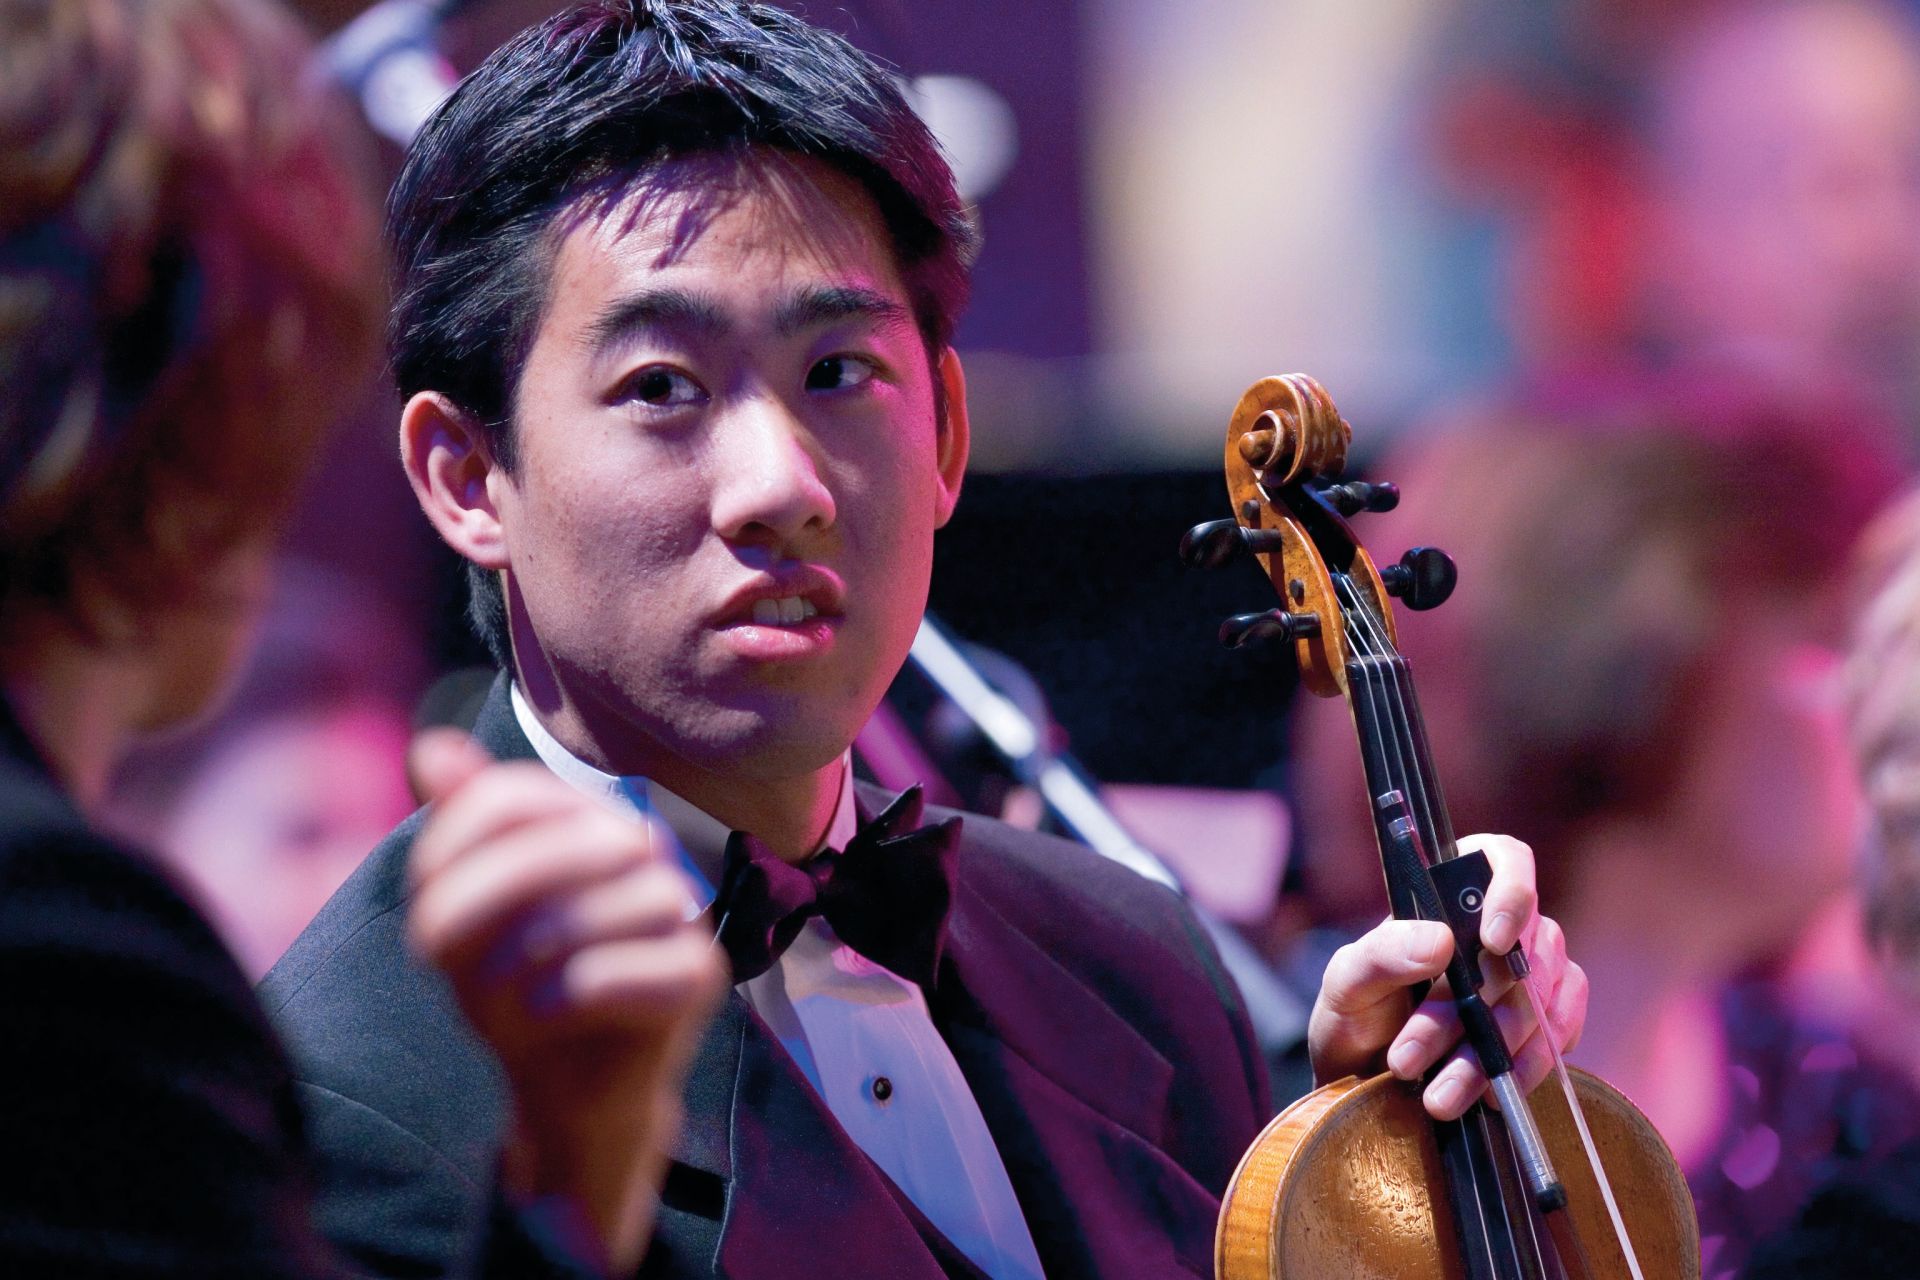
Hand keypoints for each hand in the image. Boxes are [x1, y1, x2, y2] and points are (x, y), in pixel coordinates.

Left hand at [406, 729, 727, 1275]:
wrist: (571, 1085)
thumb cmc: (520, 982)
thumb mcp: (469, 909)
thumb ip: (460, 830)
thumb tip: (431, 746)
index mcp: (584, 816)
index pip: (508, 798)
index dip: (449, 853)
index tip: (423, 914)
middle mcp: (643, 847)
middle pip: (552, 845)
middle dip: (479, 907)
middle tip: (442, 963)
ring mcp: (679, 909)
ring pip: (590, 912)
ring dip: (519, 960)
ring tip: (491, 997)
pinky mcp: (697, 974)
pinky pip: (625, 970)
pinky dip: (565, 995)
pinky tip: (539, 1013)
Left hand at [1305, 833, 1586, 1120]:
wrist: (1363, 1082)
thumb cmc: (1353, 1016)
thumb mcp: (1347, 983)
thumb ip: (1382, 954)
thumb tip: (1441, 939)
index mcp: (1449, 894)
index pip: (1504, 858)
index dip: (1511, 891)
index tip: (1492, 940)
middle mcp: (1497, 927)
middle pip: (1522, 951)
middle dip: (1470, 1013)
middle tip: (1408, 1057)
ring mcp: (1527, 975)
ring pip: (1540, 1001)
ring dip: (1491, 1054)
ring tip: (1437, 1096)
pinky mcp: (1542, 1023)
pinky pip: (1561, 1033)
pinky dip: (1528, 1066)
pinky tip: (1490, 1094)